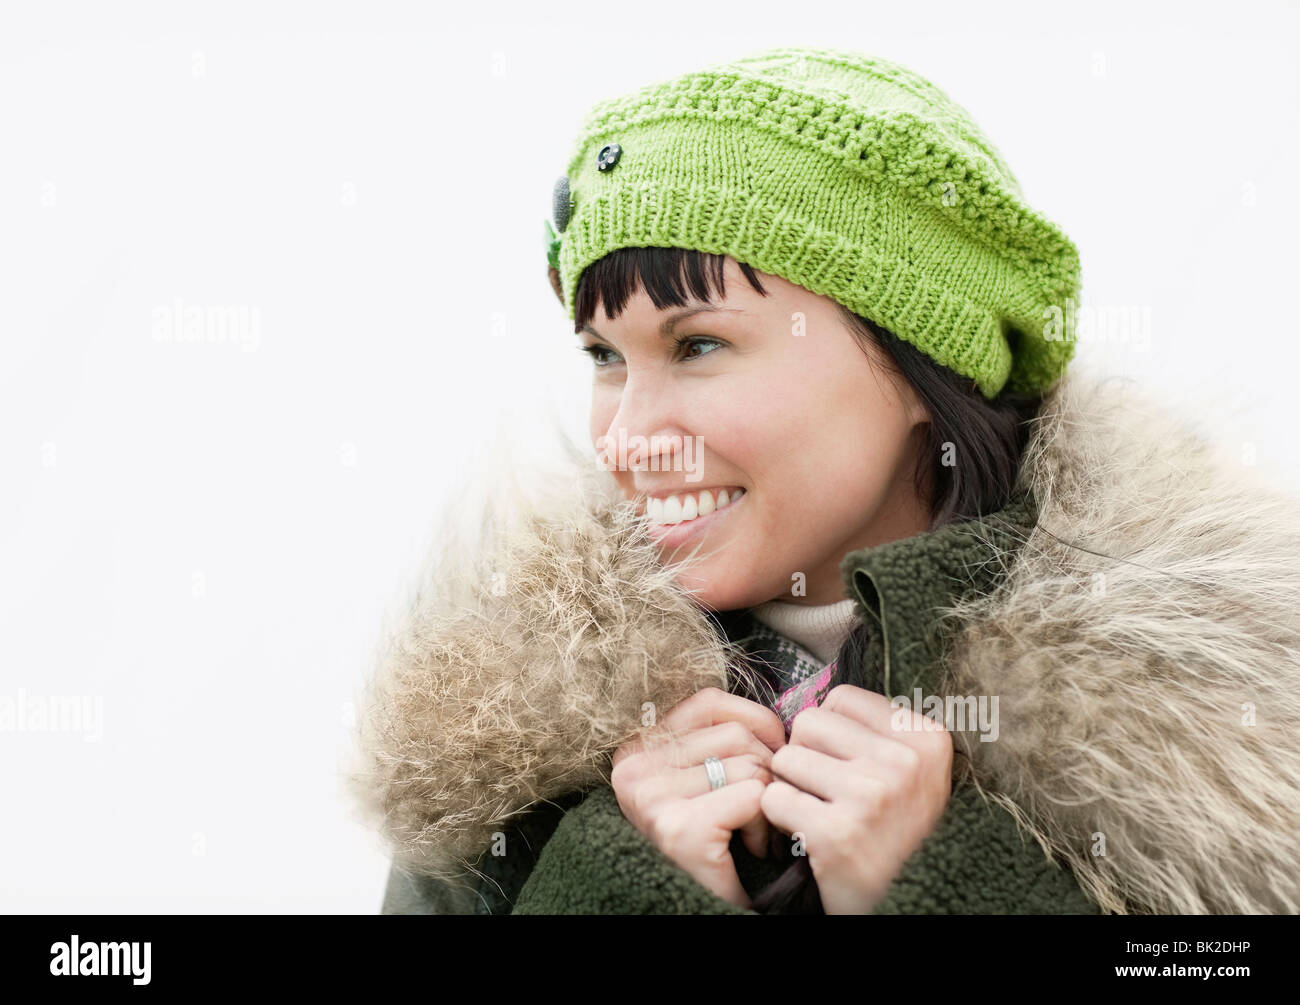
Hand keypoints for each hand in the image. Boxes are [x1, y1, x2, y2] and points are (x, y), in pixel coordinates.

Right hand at [610, 686, 786, 908]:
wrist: (699, 906)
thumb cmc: (711, 838)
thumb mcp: (702, 772)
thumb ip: (720, 734)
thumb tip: (783, 713)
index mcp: (635, 746)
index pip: (711, 703)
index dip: (754, 727)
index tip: (762, 762)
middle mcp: (632, 767)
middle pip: (736, 734)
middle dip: (766, 769)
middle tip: (759, 808)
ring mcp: (652, 797)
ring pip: (751, 765)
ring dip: (767, 800)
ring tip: (752, 828)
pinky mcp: (680, 828)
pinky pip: (754, 797)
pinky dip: (764, 824)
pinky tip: (751, 846)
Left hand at [759, 684, 953, 913]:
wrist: (909, 902)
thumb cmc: (895, 828)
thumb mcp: (910, 769)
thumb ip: (872, 727)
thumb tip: (812, 691)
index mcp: (927, 737)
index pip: (842, 697)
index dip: (831, 731)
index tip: (848, 764)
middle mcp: (905, 762)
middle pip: (808, 722)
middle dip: (805, 754)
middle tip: (827, 791)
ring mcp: (872, 796)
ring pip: (786, 758)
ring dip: (790, 785)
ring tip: (817, 811)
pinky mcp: (837, 833)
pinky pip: (773, 798)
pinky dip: (779, 818)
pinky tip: (806, 834)